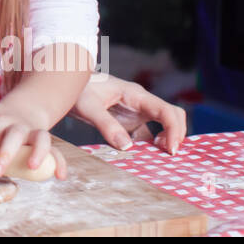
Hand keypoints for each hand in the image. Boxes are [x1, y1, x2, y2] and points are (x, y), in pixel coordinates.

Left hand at [0, 101, 66, 180]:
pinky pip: (56, 150)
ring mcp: (32, 131)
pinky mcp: (44, 141)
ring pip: (40, 138)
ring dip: (37, 152)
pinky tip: (59, 176)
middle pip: (13, 135)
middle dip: (6, 154)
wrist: (21, 110)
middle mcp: (17, 123)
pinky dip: (60, 162)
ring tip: (32, 167)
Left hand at [70, 73, 185, 153]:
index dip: (174, 130)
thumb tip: (127, 147)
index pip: (166, 111)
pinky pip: (147, 135)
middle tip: (170, 157)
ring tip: (158, 159)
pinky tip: (143, 158)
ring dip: (165, 141)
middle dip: (177, 135)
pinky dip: (150, 147)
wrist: (66, 83)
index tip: (172, 150)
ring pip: (163, 126)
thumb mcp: (88, 107)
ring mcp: (136, 112)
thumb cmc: (78, 90)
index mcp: (135, 94)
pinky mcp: (129, 122)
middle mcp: (140, 102)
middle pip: (172, 116)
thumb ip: (106, 125)